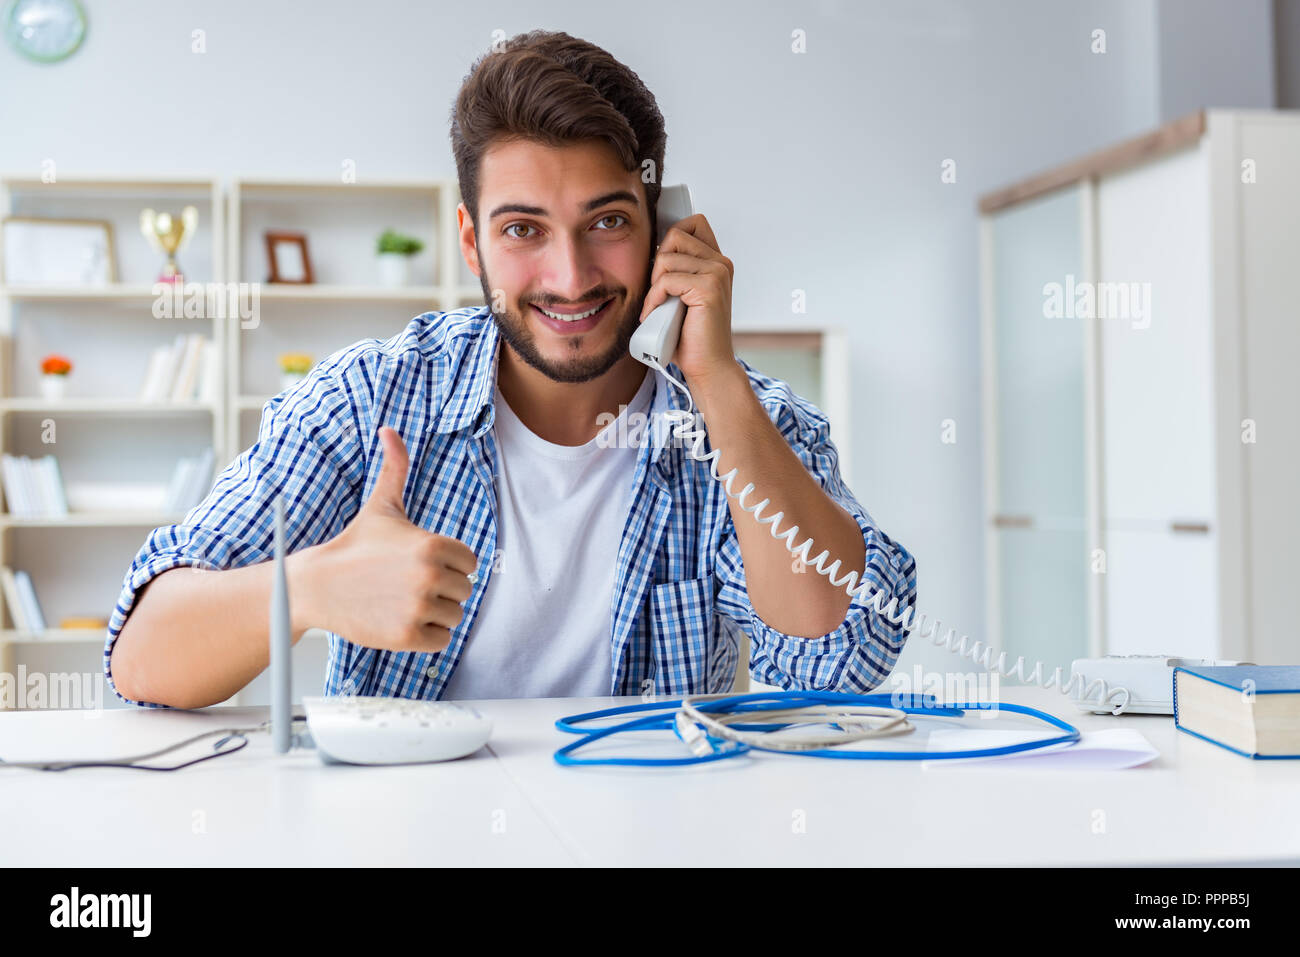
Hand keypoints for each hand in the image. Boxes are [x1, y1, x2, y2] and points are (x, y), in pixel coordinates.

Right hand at [293, 426, 477, 652]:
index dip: (448, 564)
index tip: (418, 563)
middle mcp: (430, 575)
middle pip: (464, 591)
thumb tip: (389, 430)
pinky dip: (425, 636)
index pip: (470, 563)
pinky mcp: (406, 636)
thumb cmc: (355, 545)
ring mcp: (419, 607)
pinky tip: (400, 620)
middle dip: (440, 589)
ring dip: (433, 613)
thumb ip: (396, 467)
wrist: (316, 585)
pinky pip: (441, 641)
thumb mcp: (382, 505)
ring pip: (454, 616)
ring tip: (401, 601)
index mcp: (434, 544)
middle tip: (405, 584)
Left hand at [637, 212, 736, 391]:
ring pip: (666, 257)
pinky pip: (666, 280)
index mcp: (717, 262)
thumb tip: (652, 249)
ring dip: (654, 285)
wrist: (707, 366)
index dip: (671, 237)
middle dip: (659, 263)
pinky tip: (656, 314)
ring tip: (659, 306)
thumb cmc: (692, 336)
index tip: (662, 267)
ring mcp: (717, 273)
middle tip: (660, 291)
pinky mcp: (708, 288)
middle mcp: (721, 264)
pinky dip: (654, 298)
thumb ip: (676, 270)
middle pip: (675, 236)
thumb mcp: (681, 295)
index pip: (693, 222)